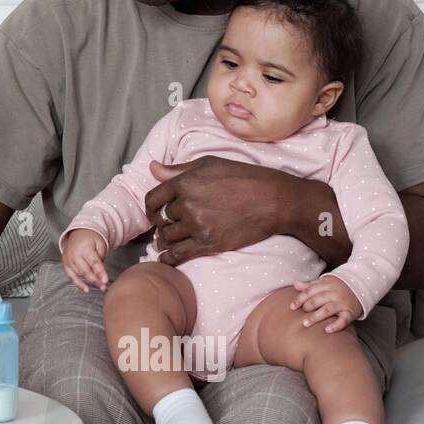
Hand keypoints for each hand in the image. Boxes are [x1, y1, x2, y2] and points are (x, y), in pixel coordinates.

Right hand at [62, 229, 109, 293]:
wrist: (79, 233)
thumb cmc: (91, 239)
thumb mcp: (100, 244)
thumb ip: (101, 257)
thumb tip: (100, 272)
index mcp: (85, 248)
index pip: (94, 262)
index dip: (100, 272)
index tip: (106, 281)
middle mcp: (74, 254)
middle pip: (85, 271)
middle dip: (95, 280)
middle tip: (104, 287)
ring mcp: (68, 260)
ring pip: (78, 275)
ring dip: (88, 283)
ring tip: (99, 287)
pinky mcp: (65, 264)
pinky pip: (70, 276)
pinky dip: (77, 284)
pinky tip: (85, 289)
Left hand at [143, 156, 293, 265]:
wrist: (273, 200)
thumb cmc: (243, 178)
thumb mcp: (209, 165)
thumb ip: (178, 170)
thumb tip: (152, 167)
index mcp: (184, 183)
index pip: (152, 198)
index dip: (150, 208)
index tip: (154, 213)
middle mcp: (187, 204)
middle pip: (161, 219)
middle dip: (162, 223)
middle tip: (167, 227)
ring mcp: (197, 225)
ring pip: (168, 237)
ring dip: (166, 240)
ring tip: (169, 240)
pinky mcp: (209, 244)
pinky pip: (178, 255)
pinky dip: (168, 258)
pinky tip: (166, 258)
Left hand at [290, 275, 362, 331]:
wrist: (361, 287)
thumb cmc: (337, 287)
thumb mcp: (325, 283)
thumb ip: (310, 285)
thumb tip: (295, 284)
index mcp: (326, 284)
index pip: (310, 291)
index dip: (300, 299)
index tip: (292, 307)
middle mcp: (334, 293)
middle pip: (318, 299)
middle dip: (307, 307)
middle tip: (300, 315)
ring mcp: (342, 303)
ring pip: (328, 309)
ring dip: (316, 317)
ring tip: (306, 323)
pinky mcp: (350, 312)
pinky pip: (344, 319)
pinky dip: (336, 325)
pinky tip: (327, 330)